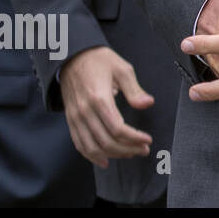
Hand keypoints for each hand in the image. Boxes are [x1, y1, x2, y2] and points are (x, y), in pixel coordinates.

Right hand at [58, 45, 154, 167]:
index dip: (134, 138)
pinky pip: (79, 144)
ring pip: (92, 147)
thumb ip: (135, 90)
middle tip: (144, 149)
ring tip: (130, 154)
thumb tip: (148, 104)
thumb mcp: (122, 69)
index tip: (148, 140)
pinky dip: (92, 155)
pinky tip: (105, 160)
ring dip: (113, 155)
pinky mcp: (71, 120)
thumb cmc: (100, 61)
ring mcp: (75, 118)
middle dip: (127, 149)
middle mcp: (85, 112)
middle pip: (106, 141)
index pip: (118, 129)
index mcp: (99, 99)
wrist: (72, 57)